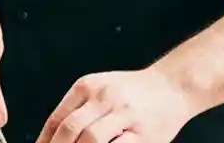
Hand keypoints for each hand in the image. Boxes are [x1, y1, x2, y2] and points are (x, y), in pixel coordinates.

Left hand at [36, 69, 197, 142]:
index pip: (56, 120)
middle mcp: (104, 97)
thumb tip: (50, 140)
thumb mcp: (100, 90)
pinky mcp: (143, 133)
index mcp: (87, 87)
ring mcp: (125, 114)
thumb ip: (77, 111)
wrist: (173, 86)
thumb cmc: (132, 93)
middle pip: (70, 129)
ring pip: (91, 139)